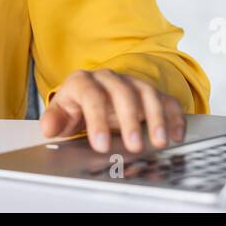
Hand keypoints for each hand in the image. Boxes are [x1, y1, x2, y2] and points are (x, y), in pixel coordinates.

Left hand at [39, 68, 186, 153]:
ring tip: (160, 142)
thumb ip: (54, 120)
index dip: (97, 120)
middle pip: (122, 93)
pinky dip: (174, 116)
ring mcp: (131, 83)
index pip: (91, 96)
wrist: (91, 96)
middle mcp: (109, 79)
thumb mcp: (62, 114)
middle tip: (134, 146)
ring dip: (156, 118)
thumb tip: (48, 128)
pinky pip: (166, 100)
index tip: (102, 145)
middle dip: (129, 120)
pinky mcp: (150, 93)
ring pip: (147, 93)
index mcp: (83, 82)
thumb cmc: (76, 107)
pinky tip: (176, 135)